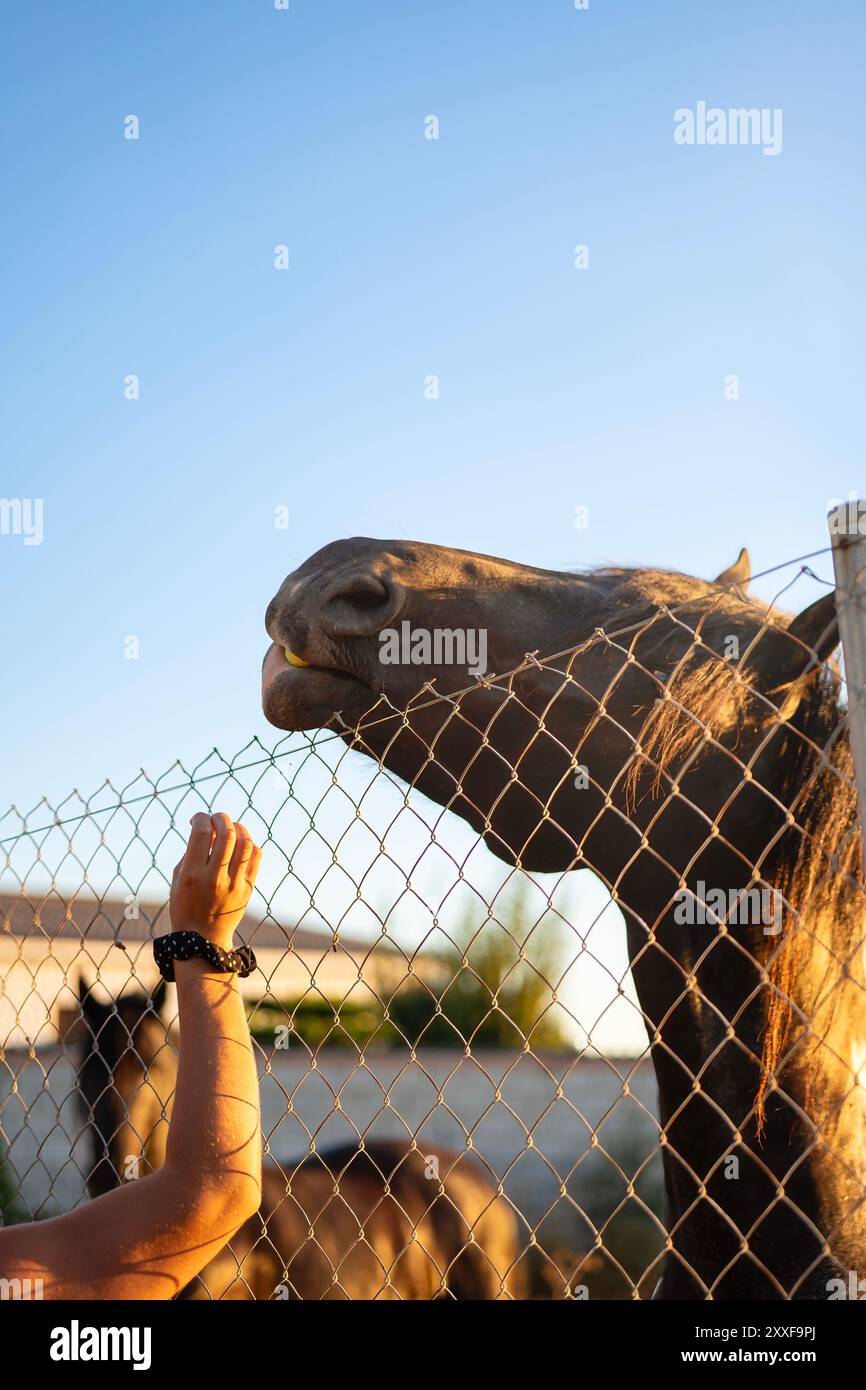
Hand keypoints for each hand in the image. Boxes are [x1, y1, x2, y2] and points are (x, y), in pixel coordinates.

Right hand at [170, 813, 261, 950]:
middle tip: (216, 818)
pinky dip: (250, 843)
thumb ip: (191, 852)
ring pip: (245, 843)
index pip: (202, 834)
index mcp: (192, 875)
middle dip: (221, 818)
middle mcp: (215, 878)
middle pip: (227, 834)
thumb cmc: (185, 904)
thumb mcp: (178, 878)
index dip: (201, 818)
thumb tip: (207, 828)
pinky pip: (256, 857)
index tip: (198, 818)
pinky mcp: (248, 888)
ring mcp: (234, 884)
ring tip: (230, 827)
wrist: (203, 939)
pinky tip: (241, 843)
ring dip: (238, 827)